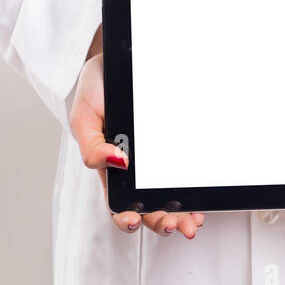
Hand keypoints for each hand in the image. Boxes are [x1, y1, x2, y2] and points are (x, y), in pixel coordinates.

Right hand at [68, 53, 204, 239]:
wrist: (118, 58)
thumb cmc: (96, 90)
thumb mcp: (83, 117)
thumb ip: (91, 146)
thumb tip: (117, 164)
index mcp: (109, 168)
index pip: (119, 202)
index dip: (127, 217)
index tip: (135, 220)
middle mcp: (133, 169)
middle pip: (148, 206)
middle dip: (162, 221)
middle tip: (178, 226)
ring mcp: (153, 160)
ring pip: (167, 196)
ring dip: (180, 213)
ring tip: (192, 222)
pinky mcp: (170, 146)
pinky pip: (181, 172)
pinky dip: (191, 190)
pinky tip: (200, 201)